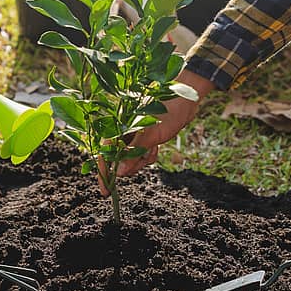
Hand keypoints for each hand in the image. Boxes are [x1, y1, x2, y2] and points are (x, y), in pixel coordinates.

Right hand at [96, 69, 214, 194]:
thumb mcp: (151, 135)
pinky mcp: (144, 138)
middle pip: (118, 160)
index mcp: (118, 125)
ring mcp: (133, 134)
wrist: (187, 99)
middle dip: (132, 164)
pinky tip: (158, 146)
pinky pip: (141, 156)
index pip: (104, 153)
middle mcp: (122, 130)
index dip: (103, 173)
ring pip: (131, 160)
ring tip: (154, 148)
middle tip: (145, 158)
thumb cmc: (168, 111)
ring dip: (142, 160)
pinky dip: (149, 156)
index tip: (106, 191)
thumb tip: (119, 173)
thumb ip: (133, 153)